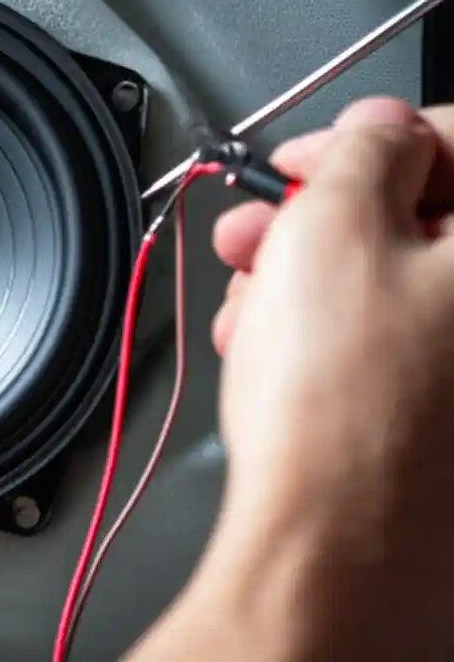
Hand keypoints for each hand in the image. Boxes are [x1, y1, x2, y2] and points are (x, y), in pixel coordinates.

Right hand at [130, 98, 453, 659]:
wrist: (331, 552)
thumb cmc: (341, 413)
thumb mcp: (330, 233)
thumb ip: (364, 155)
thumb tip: (378, 132)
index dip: (375, 138)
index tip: (313, 160)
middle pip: (427, 220)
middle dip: (325, 216)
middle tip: (261, 231)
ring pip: (399, 286)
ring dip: (311, 280)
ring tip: (250, 309)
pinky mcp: (446, 423)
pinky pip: (395, 346)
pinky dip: (331, 335)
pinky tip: (274, 354)